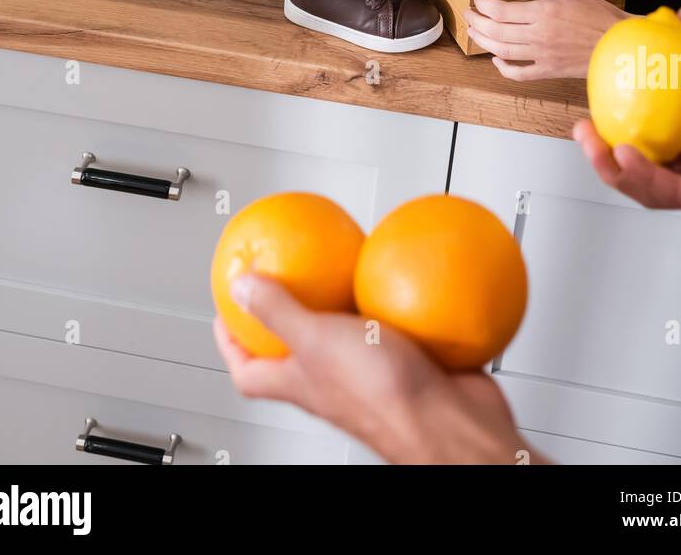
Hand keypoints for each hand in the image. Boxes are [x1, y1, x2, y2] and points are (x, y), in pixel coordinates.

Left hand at [212, 274, 527, 464]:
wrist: (453, 421)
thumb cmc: (383, 396)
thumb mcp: (316, 341)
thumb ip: (278, 312)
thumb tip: (240, 286)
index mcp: (303, 382)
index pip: (250, 371)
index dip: (232, 342)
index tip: (228, 307)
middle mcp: (336, 379)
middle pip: (303, 347)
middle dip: (298, 310)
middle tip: (297, 270)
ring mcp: (376, 370)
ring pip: (357, 329)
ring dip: (356, 297)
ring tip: (355, 259)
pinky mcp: (414, 359)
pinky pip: (407, 321)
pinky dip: (408, 295)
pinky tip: (411, 268)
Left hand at [465, 0, 626, 80]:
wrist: (621, 44)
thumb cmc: (600, 16)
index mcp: (544, 12)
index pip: (501, 10)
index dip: (484, 5)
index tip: (478, 0)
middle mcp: (539, 34)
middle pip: (496, 30)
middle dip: (476, 22)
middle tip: (469, 15)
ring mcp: (542, 55)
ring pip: (502, 51)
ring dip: (483, 42)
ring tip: (474, 33)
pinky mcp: (549, 71)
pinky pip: (519, 73)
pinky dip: (504, 69)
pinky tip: (496, 61)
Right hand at [573, 7, 680, 236]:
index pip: (655, 125)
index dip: (624, 115)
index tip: (600, 96)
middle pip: (643, 159)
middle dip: (604, 150)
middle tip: (581, 129)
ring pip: (648, 183)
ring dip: (614, 167)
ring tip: (593, 144)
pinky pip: (672, 193)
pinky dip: (644, 177)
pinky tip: (625, 157)